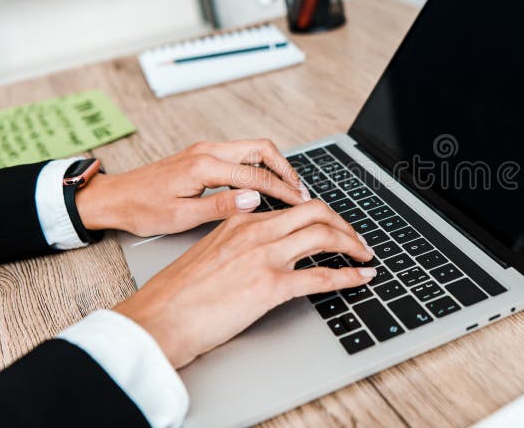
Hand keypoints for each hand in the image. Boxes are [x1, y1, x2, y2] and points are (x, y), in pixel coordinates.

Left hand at [76, 139, 310, 236]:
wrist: (114, 197)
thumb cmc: (142, 209)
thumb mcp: (181, 216)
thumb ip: (221, 206)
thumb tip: (254, 200)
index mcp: (204, 165)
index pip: (256, 174)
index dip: (282, 190)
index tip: (299, 202)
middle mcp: (207, 150)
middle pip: (261, 148)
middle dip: (285, 168)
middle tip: (300, 191)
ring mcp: (204, 149)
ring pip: (252, 148)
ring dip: (274, 165)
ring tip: (288, 188)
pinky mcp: (202, 155)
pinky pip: (240, 153)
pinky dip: (259, 165)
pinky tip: (265, 183)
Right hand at [114, 200, 376, 367]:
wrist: (158, 318)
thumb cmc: (178, 294)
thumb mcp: (209, 252)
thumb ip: (237, 242)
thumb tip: (259, 247)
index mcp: (241, 221)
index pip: (293, 207)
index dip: (321, 214)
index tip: (334, 224)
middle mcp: (256, 232)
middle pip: (316, 212)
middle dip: (344, 223)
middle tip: (357, 239)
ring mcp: (264, 256)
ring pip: (324, 235)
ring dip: (352, 243)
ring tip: (365, 254)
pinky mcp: (270, 286)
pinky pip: (322, 275)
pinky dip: (349, 275)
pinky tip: (362, 277)